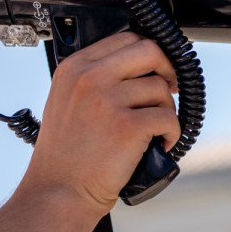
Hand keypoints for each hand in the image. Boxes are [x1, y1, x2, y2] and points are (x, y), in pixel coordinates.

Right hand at [19, 30, 180, 211]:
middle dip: (168, 69)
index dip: (151, 53)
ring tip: (151, 131)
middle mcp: (88, 79)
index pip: (126, 38)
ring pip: (161, 88)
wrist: (58, 192)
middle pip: (149, 51)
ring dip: (165, 111)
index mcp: (74, 68)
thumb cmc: (67, 154)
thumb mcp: (68, 101)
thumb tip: (142, 65)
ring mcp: (107, 101)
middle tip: (171, 89)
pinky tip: (157, 145)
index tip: (159, 70)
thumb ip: (97, 78)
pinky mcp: (126, 126)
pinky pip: (168, 118)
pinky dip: (170, 134)